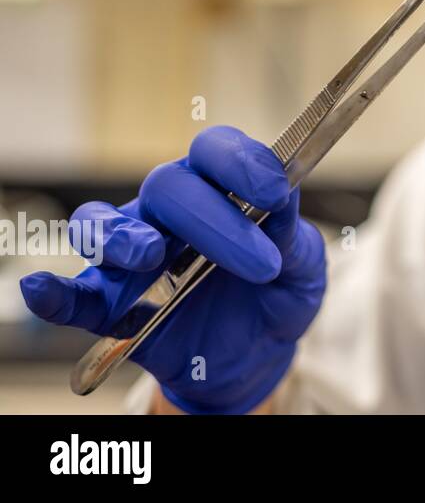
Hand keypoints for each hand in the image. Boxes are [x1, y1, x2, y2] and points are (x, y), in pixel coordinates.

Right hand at [20, 126, 326, 413]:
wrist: (260, 352)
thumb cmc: (278, 290)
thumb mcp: (303, 266)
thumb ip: (293, 236)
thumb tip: (282, 203)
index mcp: (220, 186)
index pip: (215, 150)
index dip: (241, 161)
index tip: (275, 191)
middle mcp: (170, 211)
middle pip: (167, 186)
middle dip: (214, 220)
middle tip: (259, 264)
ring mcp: (135, 256)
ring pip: (105, 225)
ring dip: (124, 237)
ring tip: (151, 256)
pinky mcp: (113, 305)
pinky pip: (74, 295)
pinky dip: (53, 292)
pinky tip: (42, 289)